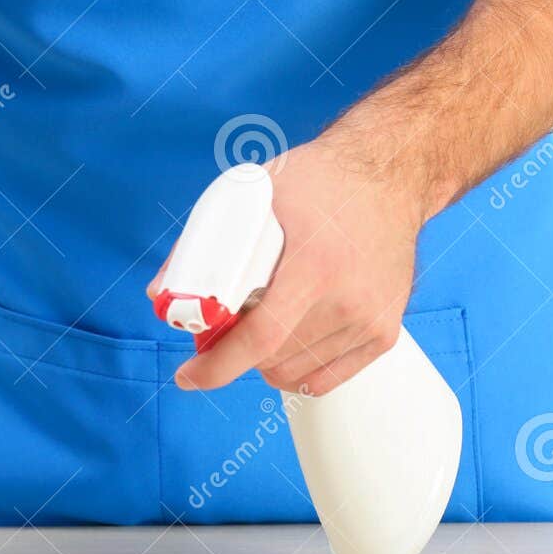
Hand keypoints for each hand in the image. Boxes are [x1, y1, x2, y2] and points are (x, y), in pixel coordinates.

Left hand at [166, 135, 429, 396]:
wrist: (391, 175)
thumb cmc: (318, 181)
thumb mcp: (252, 193)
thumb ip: (203, 242)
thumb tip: (161, 293)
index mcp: (314, 265)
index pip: (261, 338)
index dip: (218, 366)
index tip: (187, 377)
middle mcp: (348, 299)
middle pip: (271, 360)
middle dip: (235, 353)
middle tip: (225, 326)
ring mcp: (370, 319)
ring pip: (295, 373)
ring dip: (266, 360)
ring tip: (264, 320)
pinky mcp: (384, 332)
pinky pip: (326, 378)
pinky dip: (297, 369)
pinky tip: (289, 338)